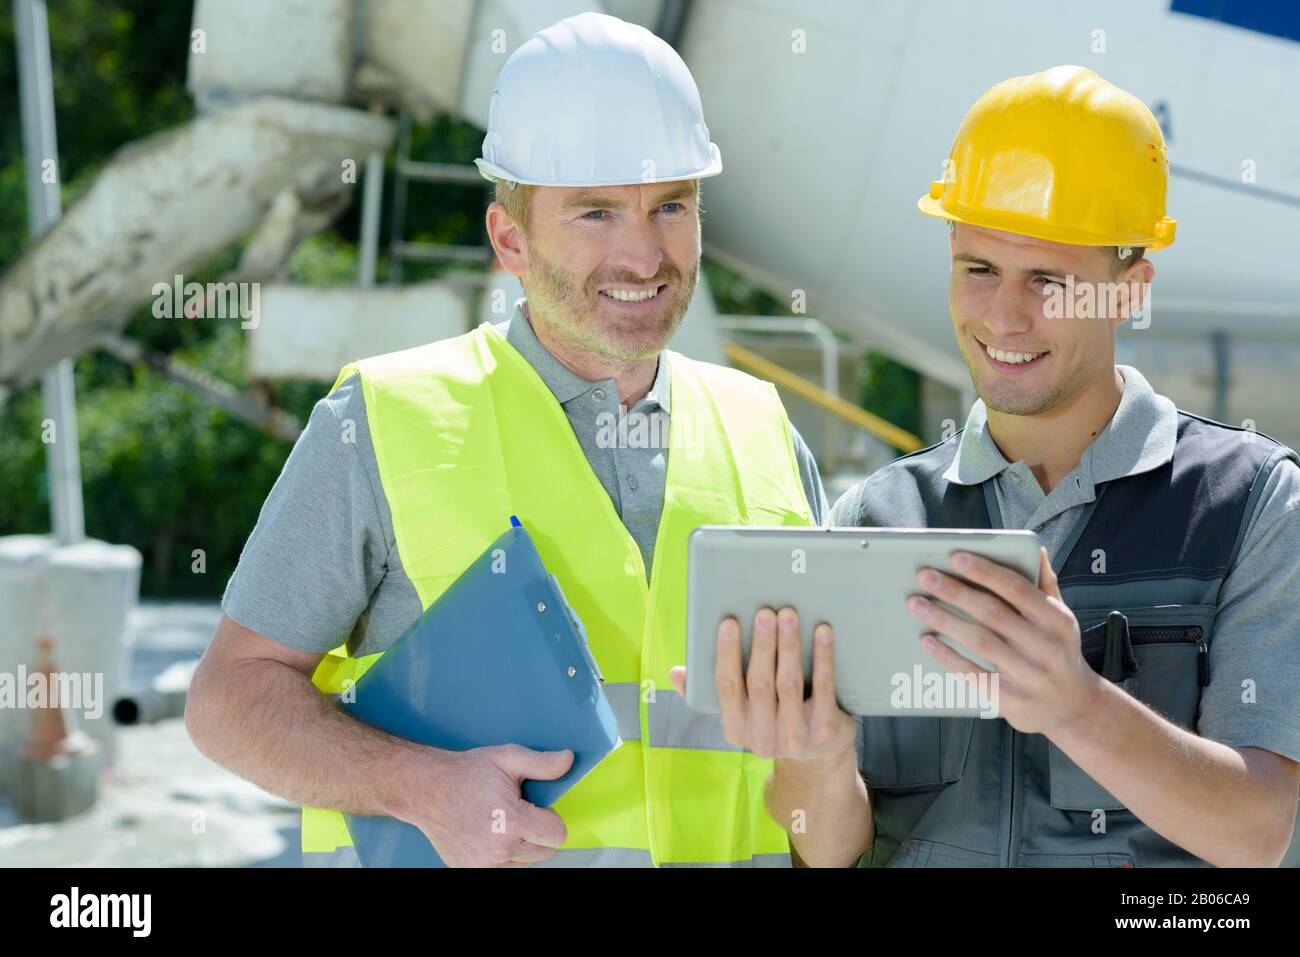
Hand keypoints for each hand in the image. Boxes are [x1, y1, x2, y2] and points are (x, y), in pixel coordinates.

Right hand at [397, 743, 571, 866]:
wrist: (427, 789)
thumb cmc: (467, 773)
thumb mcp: (507, 758)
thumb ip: (542, 763)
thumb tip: (569, 760)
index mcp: (512, 821)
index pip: (557, 834)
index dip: (551, 818)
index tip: (537, 807)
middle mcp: (500, 849)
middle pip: (545, 851)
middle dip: (538, 832)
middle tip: (518, 812)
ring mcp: (484, 864)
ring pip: (525, 862)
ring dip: (521, 846)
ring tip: (502, 823)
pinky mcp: (471, 870)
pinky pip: (504, 869)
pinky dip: (504, 857)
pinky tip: (491, 836)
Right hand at [670, 606, 855, 761]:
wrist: (817, 756)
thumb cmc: (770, 718)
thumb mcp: (738, 712)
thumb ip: (705, 692)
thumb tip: (674, 673)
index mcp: (735, 728)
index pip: (726, 686)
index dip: (726, 653)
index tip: (729, 622)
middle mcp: (763, 737)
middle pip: (760, 683)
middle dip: (762, 644)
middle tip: (765, 612)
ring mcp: (795, 736)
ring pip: (789, 683)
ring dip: (789, 645)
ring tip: (789, 615)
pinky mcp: (824, 729)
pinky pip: (823, 688)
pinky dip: (822, 657)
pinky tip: (822, 632)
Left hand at [905, 546, 1099, 736]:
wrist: (1074, 707)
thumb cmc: (1059, 653)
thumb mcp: (1062, 619)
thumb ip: (1045, 584)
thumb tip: (1035, 550)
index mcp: (1056, 620)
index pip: (1016, 587)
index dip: (984, 571)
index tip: (955, 557)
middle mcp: (1044, 646)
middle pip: (991, 612)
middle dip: (954, 591)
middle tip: (925, 576)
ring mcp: (1027, 674)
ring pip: (978, 640)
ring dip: (944, 619)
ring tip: (917, 604)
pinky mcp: (1010, 698)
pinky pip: (972, 673)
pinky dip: (947, 655)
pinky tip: (928, 640)